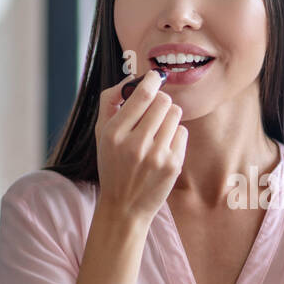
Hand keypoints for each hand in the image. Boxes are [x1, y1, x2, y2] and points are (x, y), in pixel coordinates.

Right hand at [94, 69, 186, 223]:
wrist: (124, 207)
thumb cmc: (112, 165)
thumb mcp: (101, 135)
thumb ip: (110, 102)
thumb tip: (131, 78)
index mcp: (114, 134)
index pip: (142, 95)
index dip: (152, 81)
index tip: (155, 77)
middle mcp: (135, 145)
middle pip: (163, 102)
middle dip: (160, 101)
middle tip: (154, 110)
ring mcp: (157, 156)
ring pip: (175, 115)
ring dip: (168, 117)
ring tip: (157, 131)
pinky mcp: (173, 165)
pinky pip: (182, 132)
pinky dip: (174, 135)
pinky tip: (163, 147)